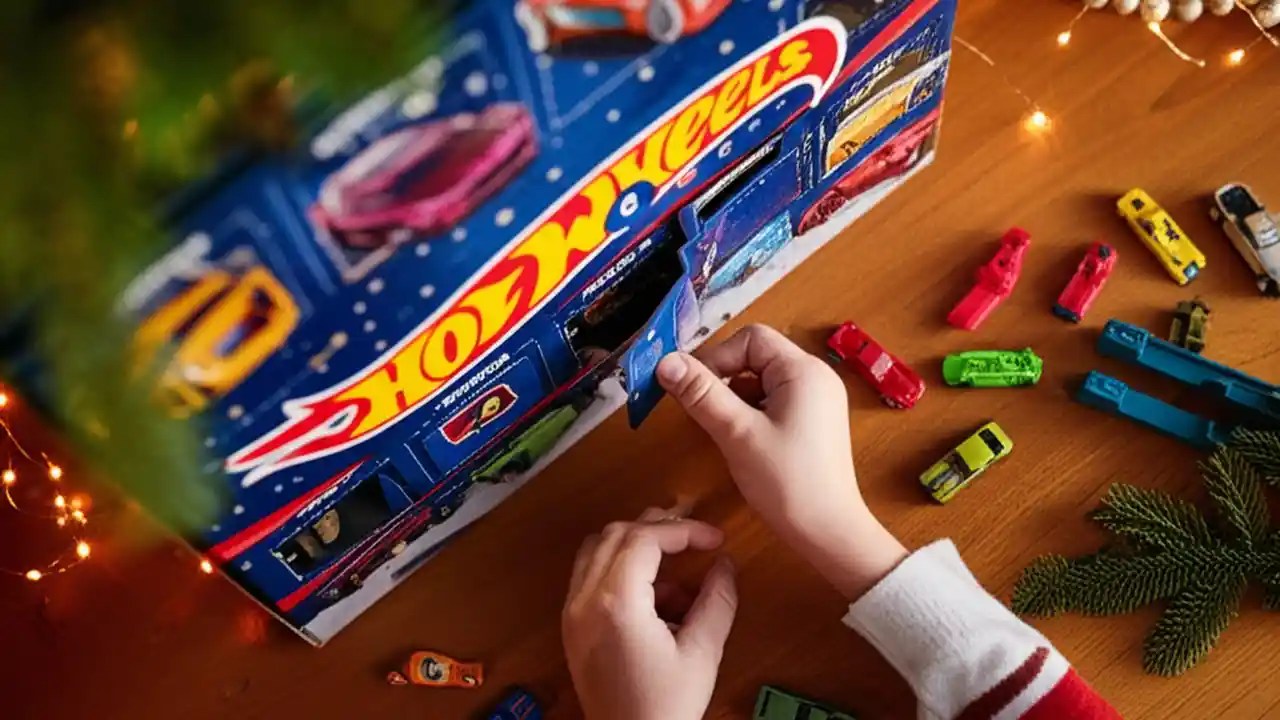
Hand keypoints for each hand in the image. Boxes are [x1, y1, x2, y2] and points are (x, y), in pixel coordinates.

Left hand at [562, 508, 737, 719]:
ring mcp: (571, 613)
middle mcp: (584, 600)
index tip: (715, 539)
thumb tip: (725, 563)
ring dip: (634, 544)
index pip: (645, 538)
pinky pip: (589, 576)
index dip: (684, 530)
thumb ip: (716, 600)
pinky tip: (655, 597)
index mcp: (616, 603)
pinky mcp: (571, 627)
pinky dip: (618, 568)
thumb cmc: (667, 706)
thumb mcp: (702, 653)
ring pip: (596, 549)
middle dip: (658, 528)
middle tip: (694, 537)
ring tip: (674, 564)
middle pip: (616, 533)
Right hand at [656, 324, 906, 600]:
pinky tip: (742, 441)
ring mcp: (817, 400)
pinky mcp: (813, 421)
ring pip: (761, 381)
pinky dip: (751, 413)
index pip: (751, 339)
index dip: (716, 358)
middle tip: (703, 412)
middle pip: (756, 356)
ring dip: (735, 399)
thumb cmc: (786, 482)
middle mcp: (816, 377)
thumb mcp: (737, 434)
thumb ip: (702, 394)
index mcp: (804, 371)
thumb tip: (665, 361)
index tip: (692, 389)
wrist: (828, 532)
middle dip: (724, 379)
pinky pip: (773, 401)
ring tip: (724, 431)